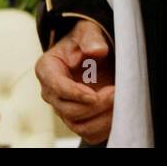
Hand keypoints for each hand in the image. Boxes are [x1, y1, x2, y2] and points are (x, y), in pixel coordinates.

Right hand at [34, 18, 114, 144]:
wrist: (93, 54)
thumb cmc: (85, 42)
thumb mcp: (87, 32)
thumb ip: (91, 38)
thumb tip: (97, 50)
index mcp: (47, 69)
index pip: (55, 87)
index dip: (75, 93)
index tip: (94, 94)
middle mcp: (51, 93)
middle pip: (68, 110)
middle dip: (95, 104)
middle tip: (116, 91)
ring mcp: (64, 109)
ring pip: (79, 126)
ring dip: (102, 118)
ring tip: (119, 101)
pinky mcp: (79, 121)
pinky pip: (90, 134)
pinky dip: (105, 127)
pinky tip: (118, 111)